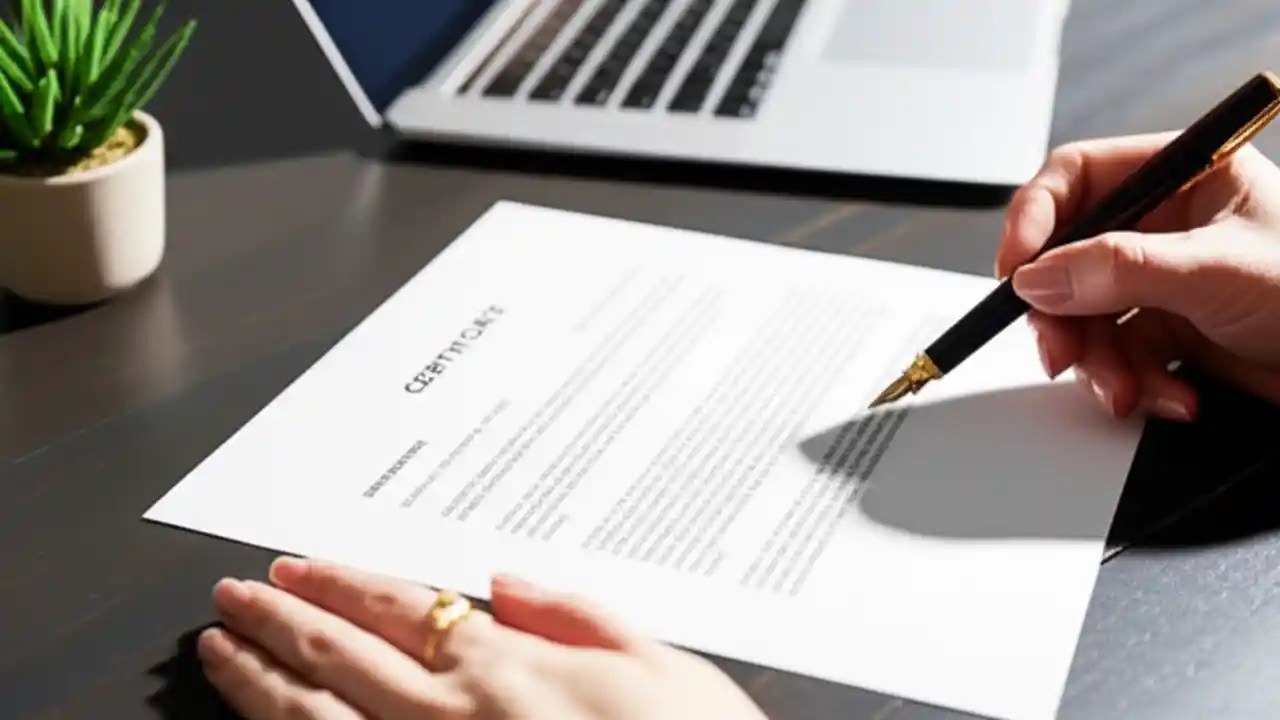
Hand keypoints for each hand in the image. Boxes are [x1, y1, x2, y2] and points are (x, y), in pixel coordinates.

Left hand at [197, 557, 766, 719]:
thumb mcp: (665, 665)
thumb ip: (579, 614)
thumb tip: (508, 579)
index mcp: (511, 667)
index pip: (401, 608)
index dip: (338, 583)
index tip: (292, 566)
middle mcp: (454, 714)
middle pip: (339, 655)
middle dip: (275, 620)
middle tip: (228, 595)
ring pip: (312, 719)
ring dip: (256, 681)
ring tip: (216, 653)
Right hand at [996, 132, 1279, 420]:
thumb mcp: (1218, 271)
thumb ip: (1122, 270)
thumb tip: (1040, 278)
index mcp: (1184, 178)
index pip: (1077, 179)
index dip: (1035, 219)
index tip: (1016, 268)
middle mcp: (1166, 225)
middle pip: (1067, 258)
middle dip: (1061, 313)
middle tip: (1061, 349)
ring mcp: (1163, 283)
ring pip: (1085, 317)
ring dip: (1098, 363)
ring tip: (1126, 390)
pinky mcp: (1168, 335)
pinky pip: (1117, 358)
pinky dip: (1132, 385)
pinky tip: (1168, 396)